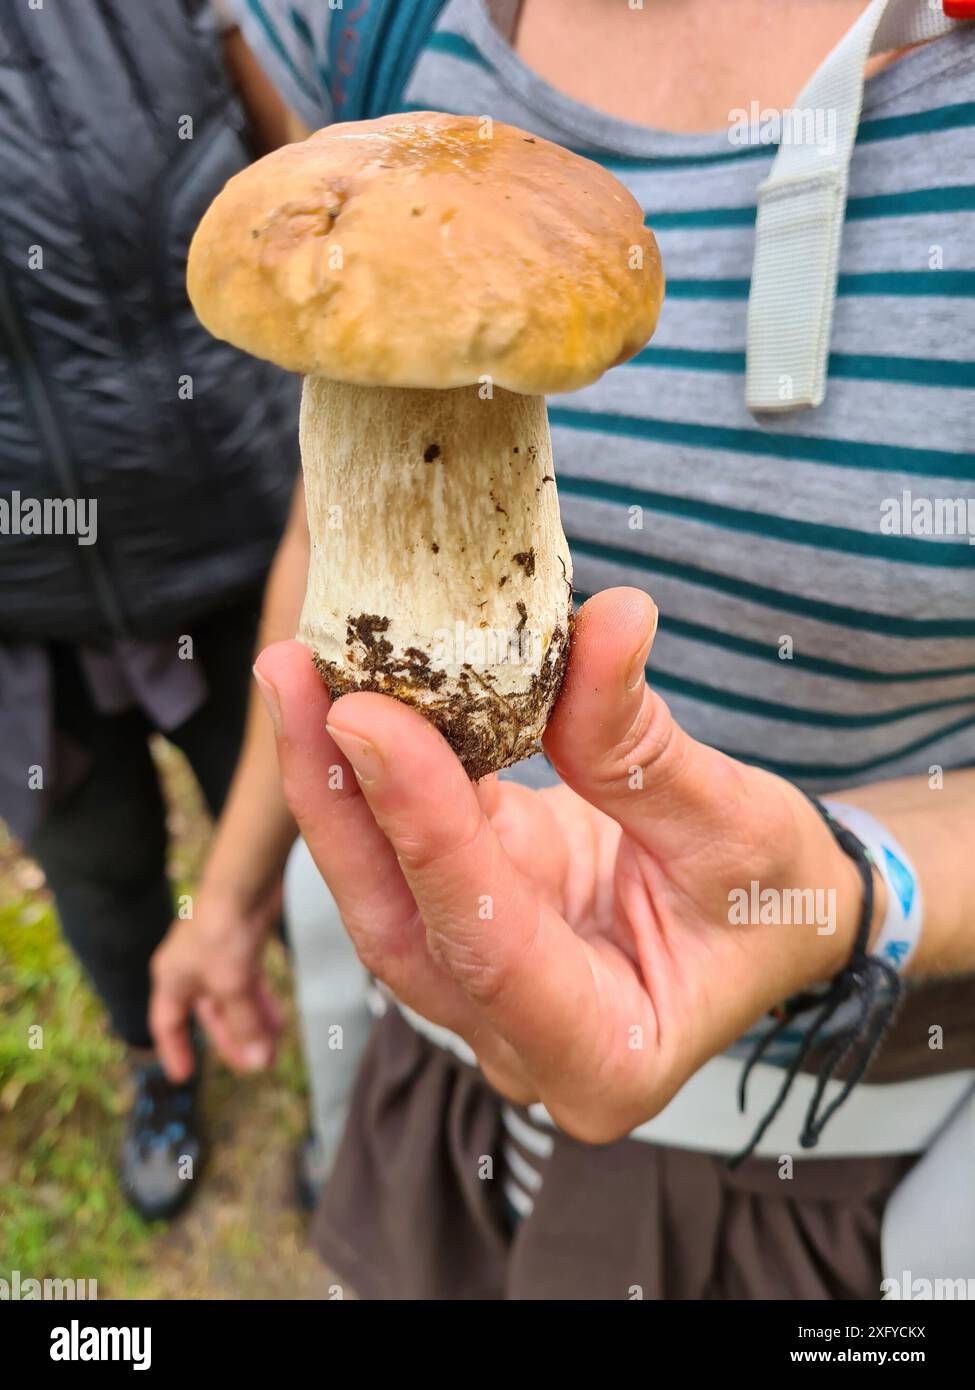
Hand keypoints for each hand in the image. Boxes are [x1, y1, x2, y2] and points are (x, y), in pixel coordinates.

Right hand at [150, 885, 283, 1082]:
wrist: (245, 882)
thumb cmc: (223, 931)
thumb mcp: (232, 985)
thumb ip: (245, 1024)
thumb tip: (259, 1062)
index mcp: (172, 978)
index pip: (167, 1023)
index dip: (175, 1049)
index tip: (185, 1075)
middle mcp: (189, 968)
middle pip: (208, 1015)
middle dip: (232, 1040)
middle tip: (256, 1064)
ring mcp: (216, 956)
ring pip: (232, 1000)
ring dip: (251, 1024)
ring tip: (272, 1047)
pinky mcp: (241, 945)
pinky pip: (248, 985)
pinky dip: (260, 1003)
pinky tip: (277, 1020)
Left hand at [253, 589, 865, 1141]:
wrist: (776, 915)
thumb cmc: (775, 896)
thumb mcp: (733, 823)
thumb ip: (646, 742)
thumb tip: (609, 619)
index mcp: (605, 1056)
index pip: (491, 945)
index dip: (426, 832)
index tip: (369, 720)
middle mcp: (520, 1041)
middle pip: (401, 925)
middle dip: (338, 801)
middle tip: (295, 678)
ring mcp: (482, 987)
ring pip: (382, 892)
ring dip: (336, 781)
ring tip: (298, 671)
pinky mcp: (467, 920)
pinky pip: (402, 850)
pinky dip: (374, 773)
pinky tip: (343, 691)